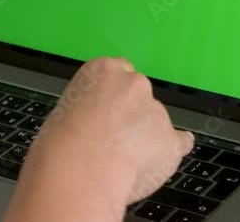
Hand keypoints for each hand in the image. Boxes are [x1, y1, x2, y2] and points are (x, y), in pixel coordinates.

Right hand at [5, 57, 193, 221]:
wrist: (80, 169)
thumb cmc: (60, 143)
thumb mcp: (64, 109)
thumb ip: (88, 107)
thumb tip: (91, 125)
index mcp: (103, 70)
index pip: (117, 72)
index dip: (111, 97)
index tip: (105, 113)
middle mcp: (134, 84)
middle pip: (138, 96)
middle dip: (129, 115)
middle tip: (111, 140)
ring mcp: (156, 111)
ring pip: (155, 122)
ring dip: (144, 136)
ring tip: (121, 162)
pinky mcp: (170, 140)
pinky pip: (179, 143)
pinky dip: (171, 150)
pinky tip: (161, 159)